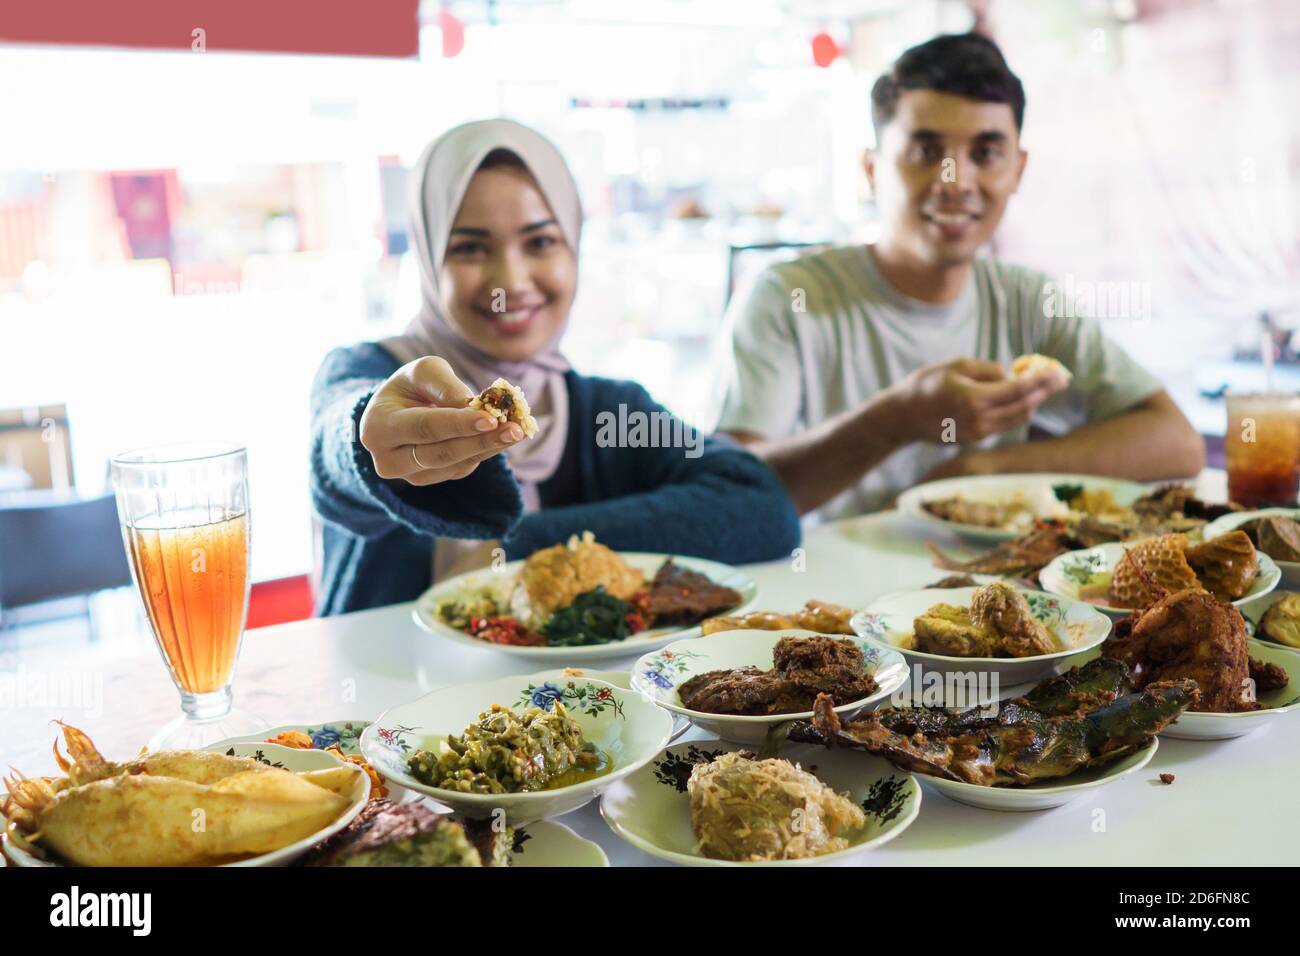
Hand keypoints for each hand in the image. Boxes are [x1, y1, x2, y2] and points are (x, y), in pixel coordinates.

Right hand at [358, 357, 523, 486]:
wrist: (398, 410)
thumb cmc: (411, 387)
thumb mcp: (422, 372)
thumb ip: (444, 385)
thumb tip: (474, 406)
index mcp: (378, 428)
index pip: (424, 427)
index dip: (458, 423)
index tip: (491, 417)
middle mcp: (388, 459)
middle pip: (441, 454)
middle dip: (481, 441)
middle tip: (515, 429)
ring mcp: (409, 476)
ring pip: (455, 465)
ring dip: (489, 448)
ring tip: (518, 431)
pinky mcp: (430, 480)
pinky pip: (462, 468)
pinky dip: (485, 452)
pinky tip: (504, 437)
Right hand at [883, 357, 1066, 445]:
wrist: (903, 416)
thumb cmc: (927, 384)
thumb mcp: (957, 366)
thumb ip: (988, 370)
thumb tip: (1011, 375)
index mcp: (974, 399)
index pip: (1018, 390)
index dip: (1042, 380)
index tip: (1058, 372)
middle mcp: (980, 420)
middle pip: (1024, 406)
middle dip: (1044, 392)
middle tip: (1061, 378)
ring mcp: (979, 433)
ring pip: (1017, 418)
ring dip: (1033, 402)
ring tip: (1045, 387)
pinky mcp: (976, 439)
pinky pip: (1004, 423)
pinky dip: (1017, 410)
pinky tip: (1022, 399)